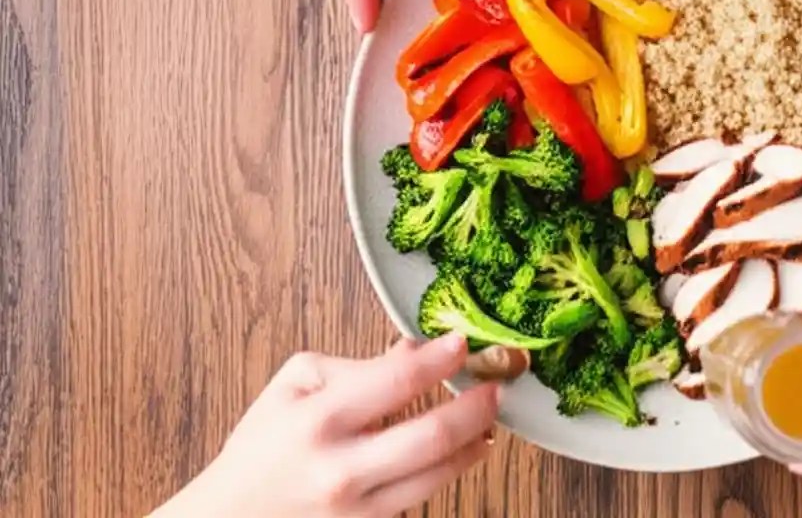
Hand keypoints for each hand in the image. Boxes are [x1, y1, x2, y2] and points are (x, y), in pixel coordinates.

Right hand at [152, 335, 498, 517]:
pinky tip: (465, 448)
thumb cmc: (262, 447)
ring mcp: (359, 507)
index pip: (397, 381)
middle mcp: (343, 467)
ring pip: (439, 473)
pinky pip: (424, 494)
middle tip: (498, 383)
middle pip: (433, 435)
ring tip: (490, 416)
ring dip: (476, 440)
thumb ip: (355, 366)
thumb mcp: (292, 387)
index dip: (440, 359)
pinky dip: (452, 467)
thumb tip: (412, 349)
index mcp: (320, 418)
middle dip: (476, 405)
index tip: (464, 342)